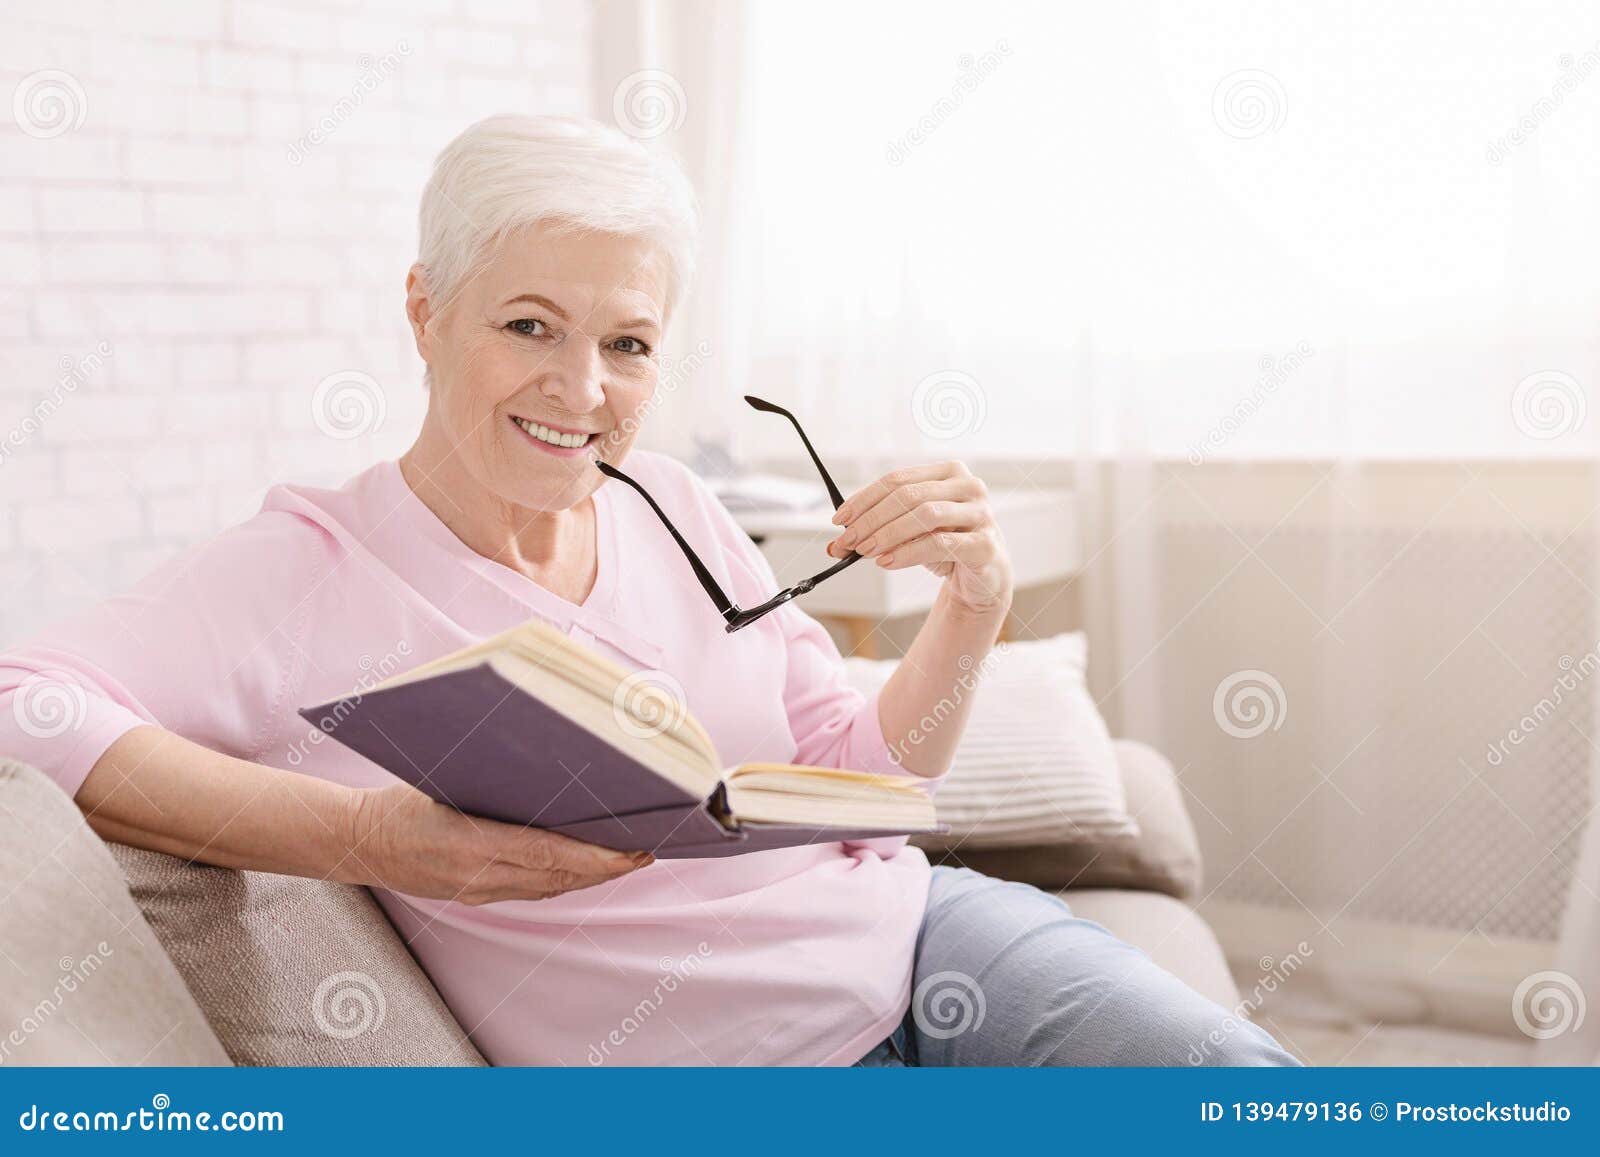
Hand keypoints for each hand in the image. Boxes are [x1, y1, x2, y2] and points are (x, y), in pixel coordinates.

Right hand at [346, 781, 651, 904]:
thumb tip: (553, 770)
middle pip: (558, 877)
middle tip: (646, 852)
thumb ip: (496, 784)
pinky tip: (583, 869)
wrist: (357, 842)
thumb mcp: (445, 779)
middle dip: (607, 868)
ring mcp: (475, 891)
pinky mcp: (473, 897)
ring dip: (590, 877)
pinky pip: (529, 893)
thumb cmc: (400, 800)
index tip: (632, 850)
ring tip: (626, 859)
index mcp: (471, 843)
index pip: (548, 854)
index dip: (595, 857)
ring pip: (548, 889)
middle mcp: (477, 875)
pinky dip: (562, 881)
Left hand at [827, 460, 1013, 616]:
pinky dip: (908, 553)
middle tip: (847, 540)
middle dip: (871, 519)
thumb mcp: (911, 532)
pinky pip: (940, 544)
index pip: (897, 479)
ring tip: (865, 551)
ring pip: (925, 515)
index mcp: (948, 472)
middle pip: (909, 495)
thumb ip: (879, 530)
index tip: (839, 519)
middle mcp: (969, 486)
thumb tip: (836, 544)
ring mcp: (981, 514)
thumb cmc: (946, 545)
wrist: (983, 577)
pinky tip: (887, 562)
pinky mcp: (985, 545)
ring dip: (888, 534)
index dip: (864, 498)